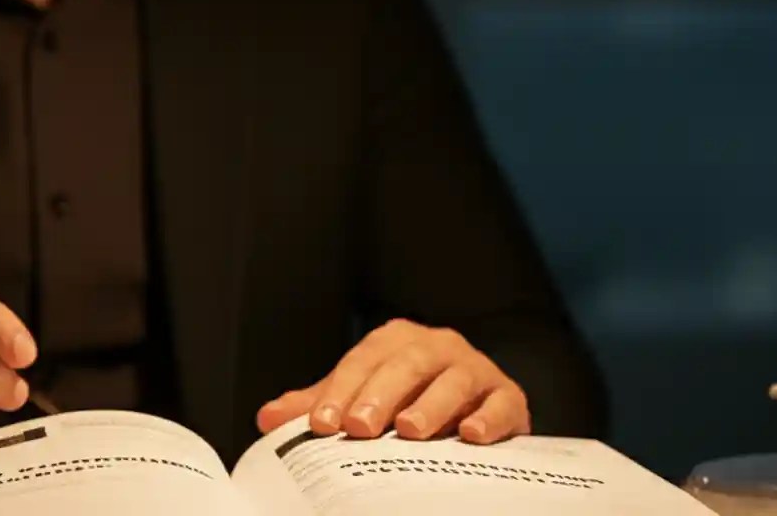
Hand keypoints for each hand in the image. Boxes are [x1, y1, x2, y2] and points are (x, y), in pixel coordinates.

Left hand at [256, 319, 528, 443]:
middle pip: (407, 364)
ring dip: (432, 404)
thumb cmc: (410, 401)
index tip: (322, 424)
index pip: (364, 361)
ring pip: (455, 379)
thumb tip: (268, 417)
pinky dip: (489, 417)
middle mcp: (438, 347)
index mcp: (397, 342)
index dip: (340, 391)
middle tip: (358, 427)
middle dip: (380, 395)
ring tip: (410, 430)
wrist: (476, 408)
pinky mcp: (508, 398)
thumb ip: (320, 406)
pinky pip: (502, 402)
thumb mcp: (362, 399)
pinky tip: (472, 435)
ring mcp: (475, 370)